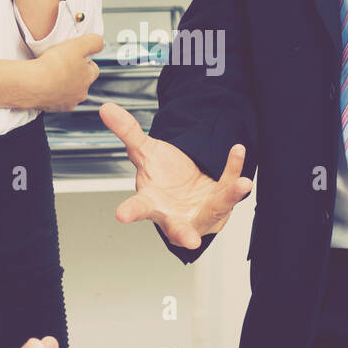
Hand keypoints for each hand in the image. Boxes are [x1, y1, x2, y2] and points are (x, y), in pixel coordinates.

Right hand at [25, 33, 103, 109]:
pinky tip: (44, 83)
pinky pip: (55, 99)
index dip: (84, 60)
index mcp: (88, 78)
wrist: (31, 84)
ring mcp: (67, 102)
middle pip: (81, 81)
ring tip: (50, 73)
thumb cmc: (53, 66)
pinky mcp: (53, 108)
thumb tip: (100, 43)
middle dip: (73, 73)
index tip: (75, 55)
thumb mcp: (78, 45)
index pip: (94, 68)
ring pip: (68, 91)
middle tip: (60, 63)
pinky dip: (51, 92)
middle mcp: (80, 93)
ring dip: (62, 83)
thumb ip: (94, 42)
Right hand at [99, 101, 252, 249]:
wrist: (187, 192)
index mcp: (152, 204)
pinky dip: (234, 168)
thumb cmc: (163, 180)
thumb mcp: (144, 152)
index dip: (130, 211)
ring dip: (229, 196)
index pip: (138, 208)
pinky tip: (238, 151)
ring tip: (243, 184)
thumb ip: (127, 132)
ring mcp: (201, 212)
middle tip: (189, 241)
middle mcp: (176, 215)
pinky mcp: (220, 202)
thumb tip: (105, 107)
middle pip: (177, 227)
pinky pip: (229, 185)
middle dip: (183, 234)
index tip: (121, 215)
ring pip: (216, 207)